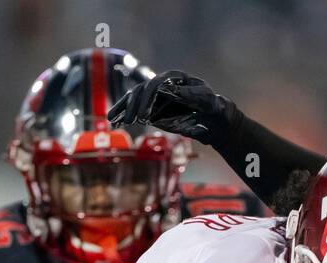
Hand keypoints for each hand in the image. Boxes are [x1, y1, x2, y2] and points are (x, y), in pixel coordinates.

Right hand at [108, 70, 235, 143]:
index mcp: (176, 77)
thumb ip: (194, 96)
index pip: (157, 83)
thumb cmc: (213, 107)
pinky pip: (134, 107)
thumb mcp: (208, 101)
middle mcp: (163, 83)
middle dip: (136, 105)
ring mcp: (155, 95)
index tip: (146, 114)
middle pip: (143, 90)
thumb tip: (175, 93)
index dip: (150, 96)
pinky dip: (123, 112)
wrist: (211, 119)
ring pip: (135, 98)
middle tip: (132, 120)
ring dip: (125, 109)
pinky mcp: (151, 107)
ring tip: (118, 121)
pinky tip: (113, 120)